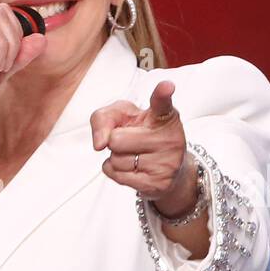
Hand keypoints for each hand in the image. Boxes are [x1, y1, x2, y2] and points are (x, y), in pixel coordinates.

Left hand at [91, 81, 196, 213]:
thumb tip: (99, 144)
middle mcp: (169, 138)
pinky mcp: (157, 184)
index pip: (162, 103)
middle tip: (131, 141)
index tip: (167, 86)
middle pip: (116, 139)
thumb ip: (103, 118)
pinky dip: (116, 171)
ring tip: (134, 155)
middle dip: (115, 141)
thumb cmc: (141, 135)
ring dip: (116, 158)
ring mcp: (166, 162)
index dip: (163, 94)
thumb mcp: (122, 116)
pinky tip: (132, 168)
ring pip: (116, 160)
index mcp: (164, 116)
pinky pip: (117, 175)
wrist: (166, 169)